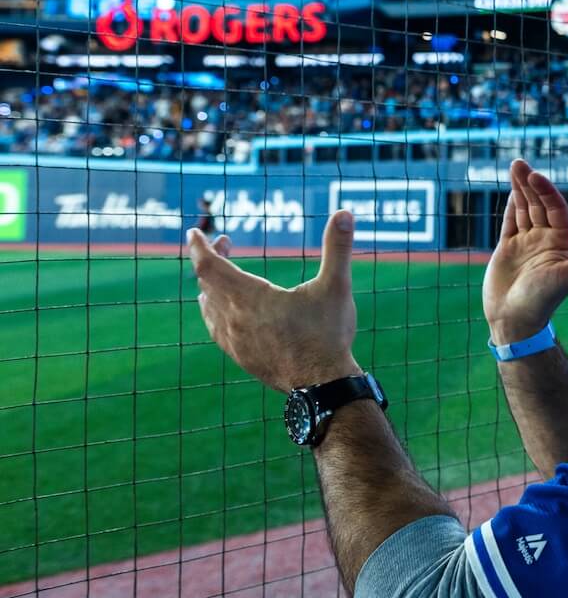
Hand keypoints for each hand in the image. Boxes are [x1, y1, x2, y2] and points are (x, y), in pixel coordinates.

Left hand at [190, 210, 361, 391]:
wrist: (322, 384)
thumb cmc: (327, 334)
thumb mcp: (336, 286)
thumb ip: (337, 247)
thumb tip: (345, 213)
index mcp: (250, 297)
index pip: (209, 265)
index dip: (199, 247)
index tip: (193, 233)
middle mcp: (234, 318)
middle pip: (207, 282)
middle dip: (211, 258)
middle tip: (224, 243)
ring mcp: (233, 340)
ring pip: (208, 305)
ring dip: (211, 285)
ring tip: (223, 274)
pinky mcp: (239, 355)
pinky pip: (215, 327)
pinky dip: (214, 309)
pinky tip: (224, 310)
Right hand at [483, 159, 567, 341]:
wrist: (515, 320)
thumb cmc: (543, 301)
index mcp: (562, 242)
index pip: (556, 209)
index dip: (546, 191)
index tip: (536, 176)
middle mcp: (546, 239)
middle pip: (539, 204)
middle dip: (530, 183)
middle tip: (519, 163)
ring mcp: (526, 242)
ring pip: (524, 209)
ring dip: (519, 189)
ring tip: (515, 166)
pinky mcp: (508, 248)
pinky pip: (510, 222)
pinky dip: (511, 206)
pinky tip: (512, 190)